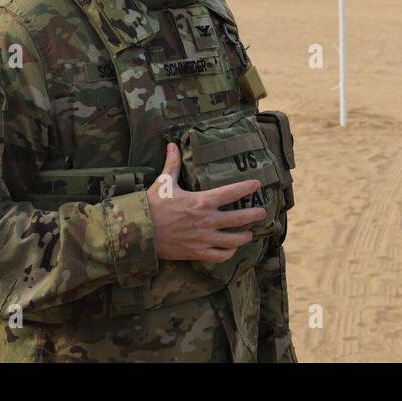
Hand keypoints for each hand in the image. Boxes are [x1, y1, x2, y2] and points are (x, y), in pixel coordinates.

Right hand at [147, 143, 266, 262]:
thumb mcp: (164, 182)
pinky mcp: (197, 252)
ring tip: (251, 233)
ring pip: (233, 240)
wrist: (139, 231)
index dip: (248, 188)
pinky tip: (232, 248)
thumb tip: (172, 144)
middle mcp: (207, 220)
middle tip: (263, 212)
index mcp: (202, 201)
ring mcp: (203, 238)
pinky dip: (229, 253)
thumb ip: (172, 164)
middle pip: (240, 218)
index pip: (232, 192)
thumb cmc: (152, 205)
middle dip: (255, 214)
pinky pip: (219, 256)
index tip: (258, 184)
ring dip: (245, 236)